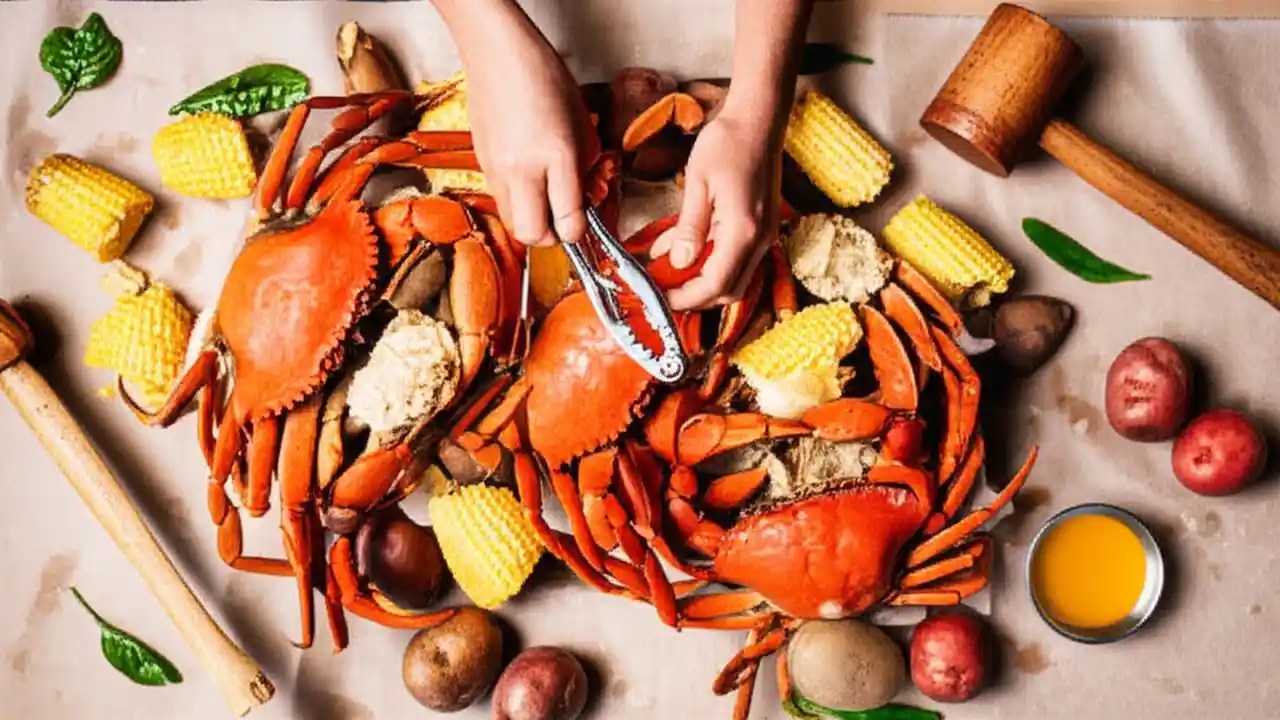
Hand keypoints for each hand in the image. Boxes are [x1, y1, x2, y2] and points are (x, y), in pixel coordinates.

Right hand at [435, 0, 595, 246]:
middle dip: (552, 237)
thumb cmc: (545, 77)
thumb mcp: (582, 124)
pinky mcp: (482, 165)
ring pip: (514, 223)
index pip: (569, 222)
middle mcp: (523, 169)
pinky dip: (518, 201)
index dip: (580, 231)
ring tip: (546, 198)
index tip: (584, 223)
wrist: (499, 54)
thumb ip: (587, 166)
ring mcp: (497, 169)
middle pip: (534, 235)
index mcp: (557, 156)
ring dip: (533, 220)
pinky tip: (528, 178)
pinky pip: (501, 200)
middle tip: (563, 221)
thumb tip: (585, 198)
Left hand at [651, 110, 782, 309]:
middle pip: (729, 290)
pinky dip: (713, 263)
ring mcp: (765, 235)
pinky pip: (738, 259)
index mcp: (744, 231)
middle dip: (696, 297)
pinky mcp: (762, 227)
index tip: (661, 299)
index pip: (716, 283)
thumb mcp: (698, 183)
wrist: (759, 120)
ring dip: (704, 283)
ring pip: (736, 278)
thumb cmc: (727, 143)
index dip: (687, 298)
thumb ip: (689, 227)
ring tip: (670, 275)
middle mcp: (761, 239)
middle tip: (663, 291)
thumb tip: (678, 262)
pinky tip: (685, 252)